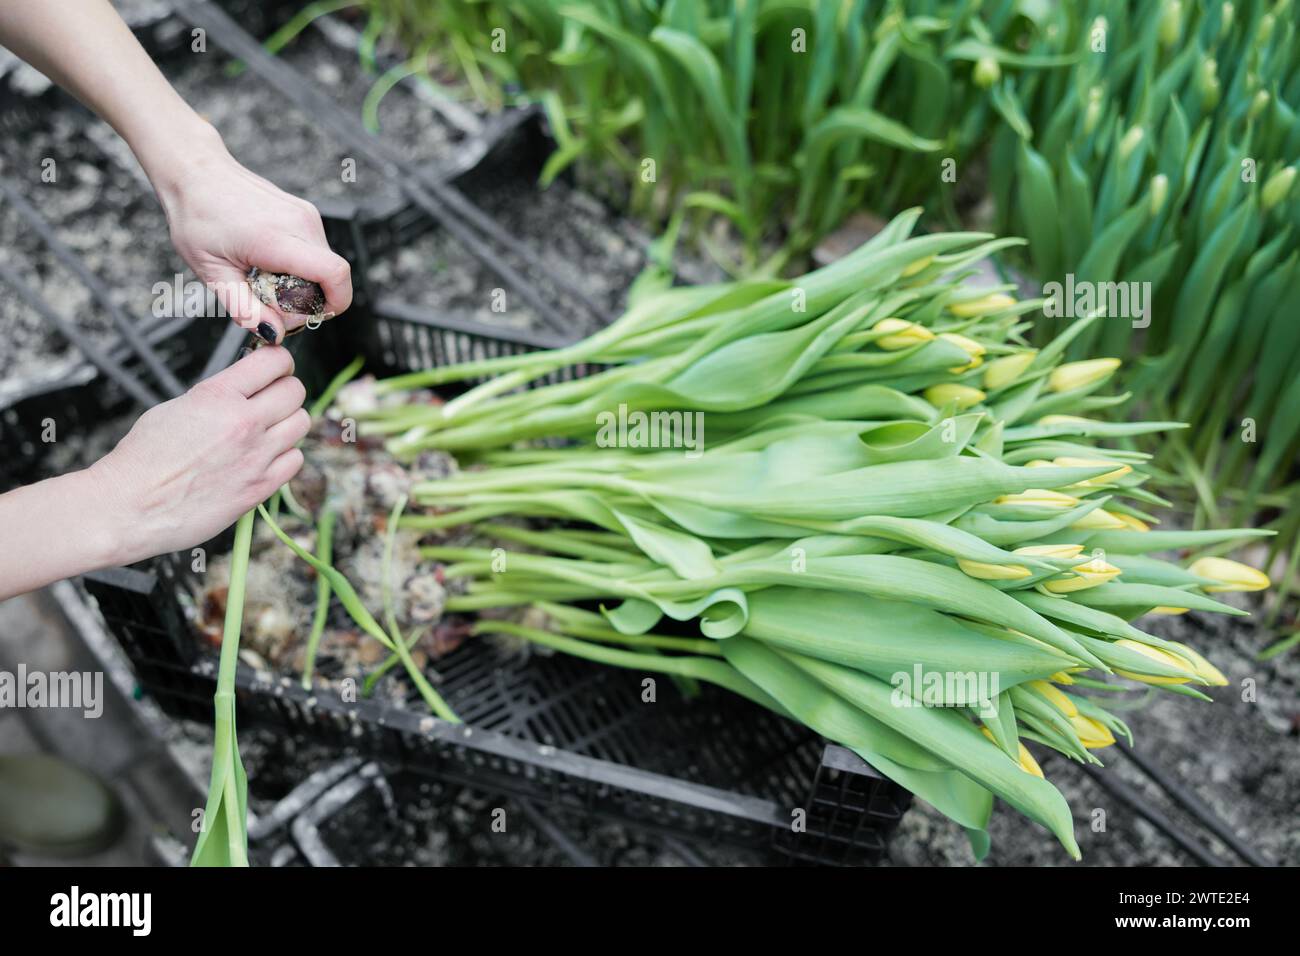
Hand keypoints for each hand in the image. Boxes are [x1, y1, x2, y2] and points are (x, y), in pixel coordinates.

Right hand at [92, 347, 309, 563]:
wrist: (131, 506)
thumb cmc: (144, 460)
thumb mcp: (176, 407)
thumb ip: (217, 396)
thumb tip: (245, 389)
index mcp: (218, 397)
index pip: (273, 361)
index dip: (279, 361)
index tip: (276, 366)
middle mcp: (243, 423)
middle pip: (295, 391)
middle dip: (285, 390)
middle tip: (272, 398)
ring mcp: (256, 456)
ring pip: (302, 423)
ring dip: (288, 422)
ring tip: (268, 430)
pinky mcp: (260, 487)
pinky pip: (296, 459)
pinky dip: (286, 456)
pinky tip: (265, 457)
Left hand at [154, 128, 352, 343]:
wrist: (195, 171)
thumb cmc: (197, 215)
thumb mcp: (211, 271)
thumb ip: (244, 307)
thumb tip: (273, 333)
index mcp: (276, 238)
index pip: (334, 274)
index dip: (333, 304)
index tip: (309, 316)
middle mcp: (300, 223)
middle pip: (331, 277)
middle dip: (310, 301)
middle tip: (271, 304)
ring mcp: (306, 215)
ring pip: (325, 266)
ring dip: (303, 283)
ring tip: (265, 279)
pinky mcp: (306, 213)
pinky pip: (316, 251)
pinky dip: (300, 267)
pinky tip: (269, 263)